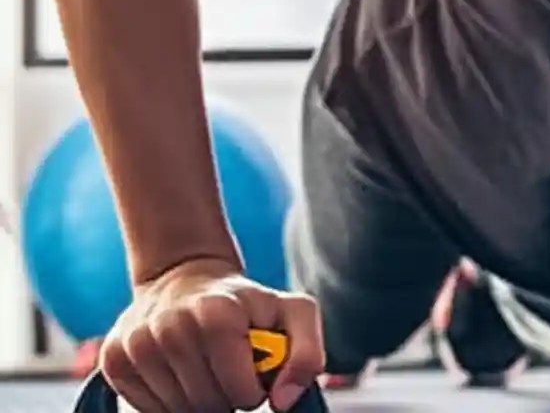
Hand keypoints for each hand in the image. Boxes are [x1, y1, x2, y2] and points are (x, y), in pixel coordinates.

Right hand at [99, 257, 323, 411]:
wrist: (185, 278)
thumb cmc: (246, 303)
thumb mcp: (293, 314)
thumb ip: (306, 356)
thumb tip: (284, 401)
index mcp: (218, 314)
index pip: (241, 392)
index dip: (253, 390)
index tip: (252, 371)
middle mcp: (171, 326)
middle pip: (209, 405)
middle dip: (226, 397)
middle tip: (228, 369)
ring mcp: (138, 343)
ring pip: (178, 412)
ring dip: (198, 400)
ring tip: (205, 368)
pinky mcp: (115, 359)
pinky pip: (148, 410)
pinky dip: (169, 402)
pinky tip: (179, 372)